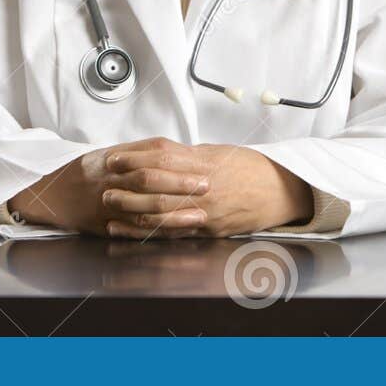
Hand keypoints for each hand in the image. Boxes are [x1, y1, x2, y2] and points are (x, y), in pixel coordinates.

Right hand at [5, 137, 211, 235]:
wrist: (52, 194)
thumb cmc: (86, 172)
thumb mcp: (110, 153)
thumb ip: (142, 152)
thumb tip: (178, 151)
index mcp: (114, 160)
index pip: (150, 159)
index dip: (179, 164)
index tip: (202, 168)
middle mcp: (110, 182)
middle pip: (150, 182)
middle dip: (181, 185)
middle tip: (207, 187)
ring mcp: (107, 206)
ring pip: (145, 210)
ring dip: (175, 213)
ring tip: (200, 215)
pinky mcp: (106, 225)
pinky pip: (135, 231)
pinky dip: (157, 232)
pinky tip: (176, 233)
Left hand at [99, 138, 312, 237]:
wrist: (280, 191)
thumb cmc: (249, 169)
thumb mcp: (218, 153)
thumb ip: (187, 156)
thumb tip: (157, 154)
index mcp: (204, 163)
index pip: (161, 158)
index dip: (133, 157)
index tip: (113, 157)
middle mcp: (203, 188)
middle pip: (156, 186)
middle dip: (126, 186)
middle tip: (104, 185)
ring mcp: (206, 212)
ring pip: (161, 212)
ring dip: (131, 210)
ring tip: (110, 206)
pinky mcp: (209, 231)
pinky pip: (173, 233)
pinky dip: (148, 232)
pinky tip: (128, 230)